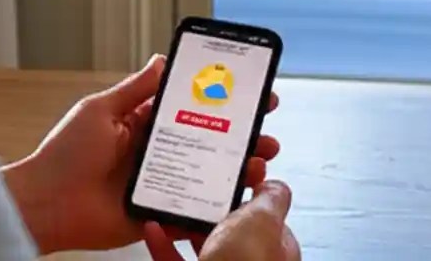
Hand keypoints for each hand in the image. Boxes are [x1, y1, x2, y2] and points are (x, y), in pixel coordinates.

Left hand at [2, 55, 280, 253]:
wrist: (46, 204)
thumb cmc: (65, 154)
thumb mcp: (100, 110)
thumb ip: (135, 90)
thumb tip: (163, 60)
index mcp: (144, 124)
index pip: (194, 109)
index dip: (225, 103)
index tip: (256, 94)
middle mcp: (157, 153)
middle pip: (210, 143)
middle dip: (244, 138)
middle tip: (268, 135)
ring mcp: (161, 184)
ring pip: (210, 176)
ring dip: (239, 171)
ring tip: (258, 165)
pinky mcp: (158, 214)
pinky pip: (194, 211)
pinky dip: (218, 208)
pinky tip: (239, 202)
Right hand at [142, 181, 300, 260]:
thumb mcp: (263, 219)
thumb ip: (271, 199)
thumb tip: (275, 185)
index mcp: (277, 250)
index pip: (265, 220)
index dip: (248, 199)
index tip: (228, 180)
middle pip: (229, 234)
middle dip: (210, 213)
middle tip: (192, 191)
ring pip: (202, 249)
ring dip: (183, 228)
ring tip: (168, 207)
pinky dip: (163, 247)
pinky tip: (153, 230)